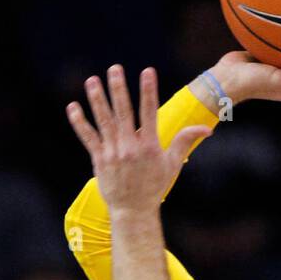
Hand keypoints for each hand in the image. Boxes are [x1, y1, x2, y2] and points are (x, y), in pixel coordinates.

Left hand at [67, 64, 210, 214]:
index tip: (147, 71)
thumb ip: (185, 141)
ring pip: (104, 122)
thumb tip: (207, 128)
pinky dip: (79, 123)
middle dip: (119, 89)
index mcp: (149, 146)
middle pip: (124, 112)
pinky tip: (73, 107)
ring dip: (97, 100)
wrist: (133, 211)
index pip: (149, 112)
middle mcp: (130, 147)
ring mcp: (113, 153)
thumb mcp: (172, 164)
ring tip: (91, 81)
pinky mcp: (99, 160)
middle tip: (114, 68)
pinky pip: (88, 138)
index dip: (148, 91)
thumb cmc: (154, 186)